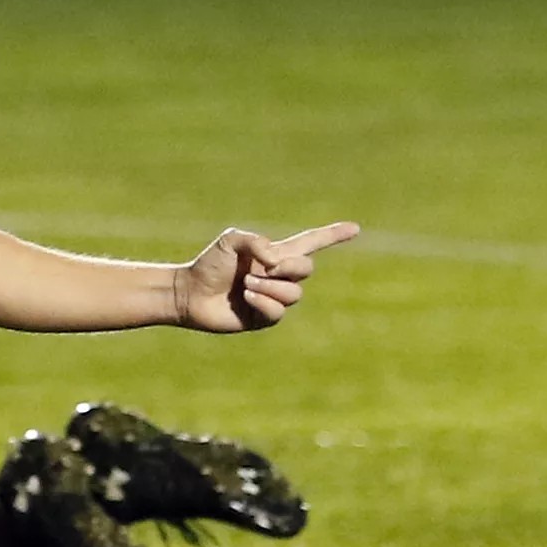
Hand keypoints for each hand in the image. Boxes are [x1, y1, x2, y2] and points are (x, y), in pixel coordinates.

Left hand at [174, 221, 359, 332]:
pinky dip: (262, 302)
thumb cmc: (209, 264)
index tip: (355, 228)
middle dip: (288, 267)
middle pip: (307, 269)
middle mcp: (278, 276)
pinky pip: (278, 311)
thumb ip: (257, 242)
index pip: (311, 243)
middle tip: (262, 269)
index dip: (333, 236)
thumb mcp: (231, 241)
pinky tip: (244, 298)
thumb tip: (277, 262)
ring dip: (269, 287)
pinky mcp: (264, 319)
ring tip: (245, 285)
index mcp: (275, 254)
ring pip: (294, 294)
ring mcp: (273, 298)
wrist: (190, 293)